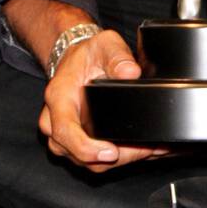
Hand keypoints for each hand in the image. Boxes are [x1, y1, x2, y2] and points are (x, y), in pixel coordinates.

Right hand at [38, 29, 170, 172]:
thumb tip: (130, 73)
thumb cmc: (87, 55)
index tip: (111, 153)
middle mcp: (54, 121)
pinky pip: (92, 160)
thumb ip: (118, 56)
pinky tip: (143, 151)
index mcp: (58, 97)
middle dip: (116, 158)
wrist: (75, 60)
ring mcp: (62, 136)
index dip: (86, 148)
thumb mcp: (104, 45)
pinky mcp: (74, 143)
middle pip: (78, 154)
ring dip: (121, 161)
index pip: (65, 131)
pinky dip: (119, 159)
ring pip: (87, 162)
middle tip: (148, 149)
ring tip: (152, 149)